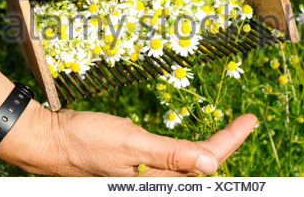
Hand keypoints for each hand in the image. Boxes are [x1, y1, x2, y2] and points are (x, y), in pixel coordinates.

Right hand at [0, 101, 256, 175]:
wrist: (53, 141)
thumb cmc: (87, 141)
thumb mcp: (132, 144)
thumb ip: (172, 155)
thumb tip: (211, 164)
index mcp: (157, 181)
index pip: (205, 162)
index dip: (231, 141)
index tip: (250, 120)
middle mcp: (155, 183)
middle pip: (202, 166)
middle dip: (227, 144)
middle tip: (245, 122)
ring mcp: (147, 177)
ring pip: (189, 165)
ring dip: (212, 148)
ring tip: (232, 131)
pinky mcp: (139, 168)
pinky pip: (173, 163)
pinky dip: (190, 152)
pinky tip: (197, 147)